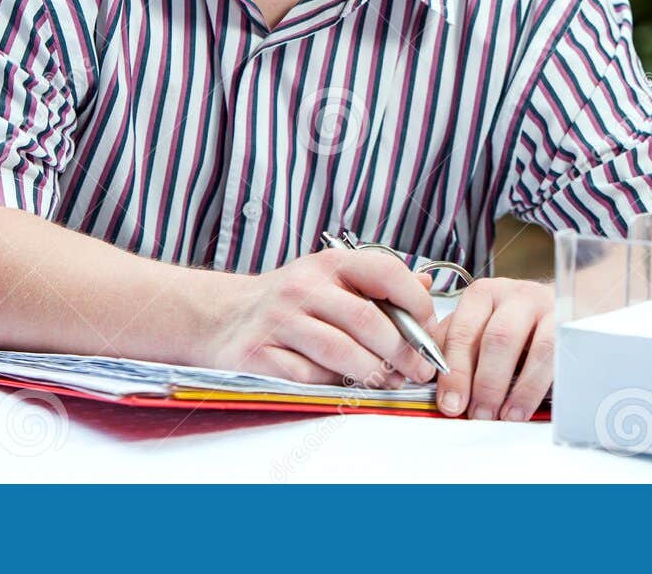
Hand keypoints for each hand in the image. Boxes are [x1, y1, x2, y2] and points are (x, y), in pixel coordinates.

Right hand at [198, 249, 440, 387]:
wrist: (222, 317)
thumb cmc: (291, 302)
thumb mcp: (331, 280)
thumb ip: (378, 284)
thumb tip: (427, 284)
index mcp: (328, 263)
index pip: (384, 272)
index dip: (416, 302)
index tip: (429, 329)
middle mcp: (302, 287)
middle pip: (365, 320)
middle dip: (402, 351)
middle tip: (419, 370)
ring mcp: (278, 321)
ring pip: (340, 353)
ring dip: (373, 373)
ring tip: (390, 383)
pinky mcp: (258, 355)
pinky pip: (308, 377)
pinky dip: (333, 386)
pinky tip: (345, 388)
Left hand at [433, 277, 553, 420]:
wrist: (561, 304)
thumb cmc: (511, 322)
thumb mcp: (478, 326)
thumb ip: (452, 346)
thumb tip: (426, 378)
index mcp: (483, 295)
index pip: (463, 331)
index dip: (455, 372)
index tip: (450, 403)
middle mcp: (515, 296)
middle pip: (498, 338)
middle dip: (485, 383)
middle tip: (478, 415)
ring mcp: (548, 308)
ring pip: (535, 349)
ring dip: (518, 389)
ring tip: (505, 416)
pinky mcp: (572, 325)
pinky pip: (561, 358)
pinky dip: (542, 386)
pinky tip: (529, 406)